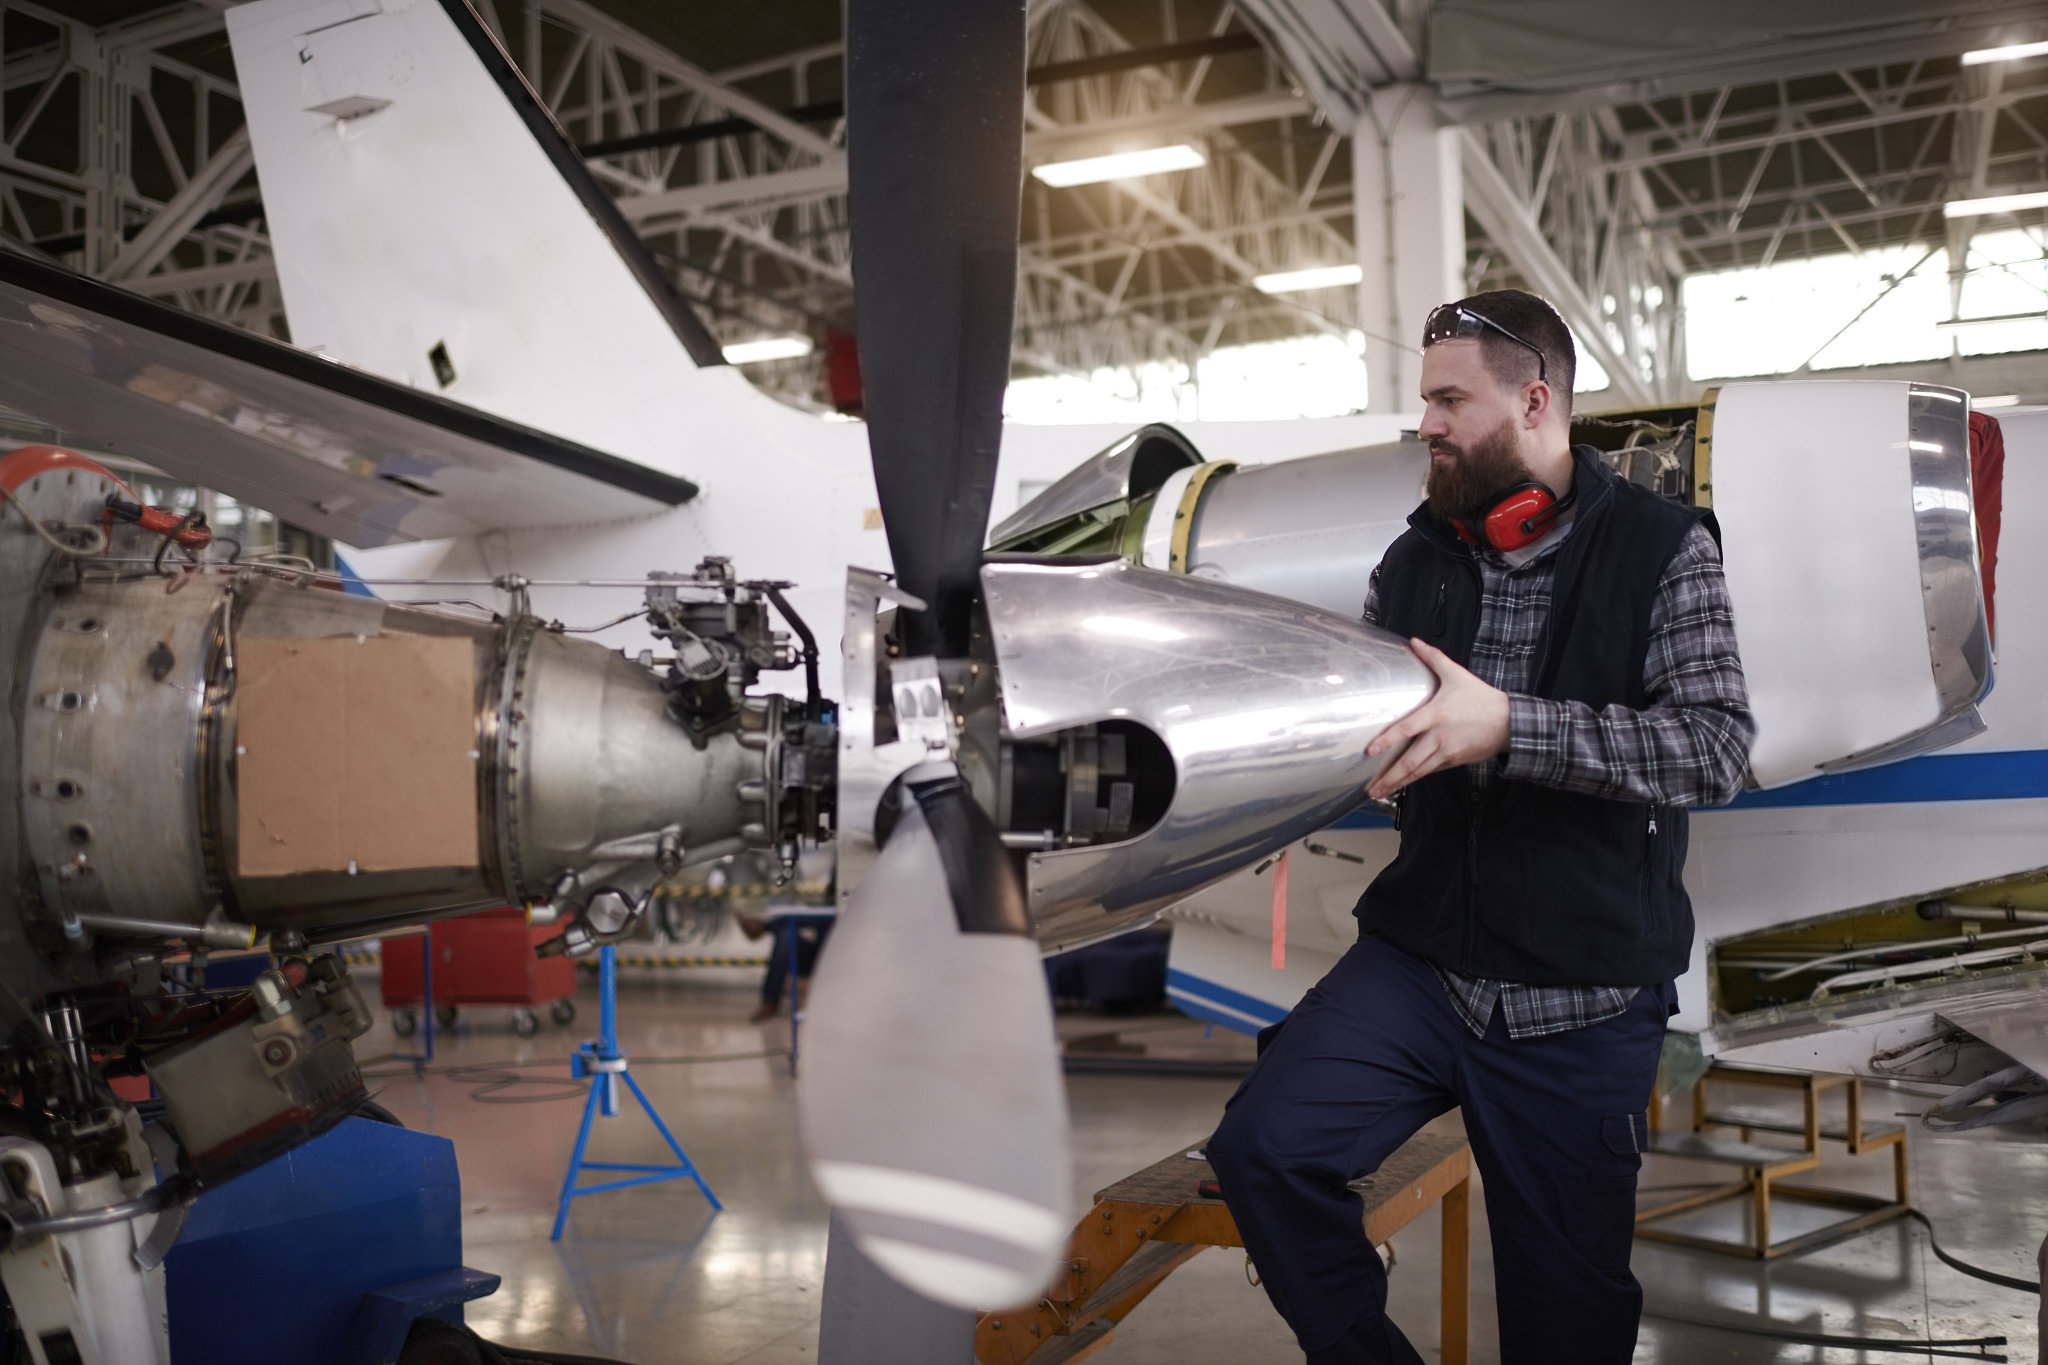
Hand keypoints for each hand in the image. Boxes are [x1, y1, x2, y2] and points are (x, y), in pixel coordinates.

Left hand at [1365, 640, 1510, 799]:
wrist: (1509, 723)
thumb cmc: (1481, 698)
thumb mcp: (1457, 674)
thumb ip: (1433, 658)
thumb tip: (1414, 641)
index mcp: (1436, 715)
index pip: (1406, 729)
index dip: (1387, 740)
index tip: (1370, 751)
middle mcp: (1439, 737)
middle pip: (1410, 762)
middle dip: (1389, 777)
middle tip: (1370, 788)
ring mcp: (1447, 752)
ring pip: (1419, 772)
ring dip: (1398, 784)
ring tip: (1379, 793)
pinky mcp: (1454, 761)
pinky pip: (1430, 771)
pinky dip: (1415, 779)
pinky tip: (1401, 785)